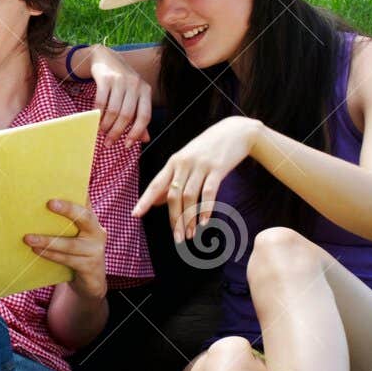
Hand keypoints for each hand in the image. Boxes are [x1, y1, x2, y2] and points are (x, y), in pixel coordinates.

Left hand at [25, 199, 106, 301]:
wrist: (91, 281)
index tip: (62, 184)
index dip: (77, 191)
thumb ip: (62, 222)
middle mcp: (98, 232)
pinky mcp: (90, 267)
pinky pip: (67, 259)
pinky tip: (36, 251)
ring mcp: (96, 250)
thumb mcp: (72, 235)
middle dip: (68, 209)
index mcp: (92, 220)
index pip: (85, 201)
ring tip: (28, 238)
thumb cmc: (76, 252)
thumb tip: (34, 206)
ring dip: (47, 241)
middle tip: (50, 203)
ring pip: (70, 244)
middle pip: (85, 217)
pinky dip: (50, 255)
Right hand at [83, 45, 151, 145]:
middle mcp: (135, 85)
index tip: (127, 145)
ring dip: (106, 125)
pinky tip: (95, 119)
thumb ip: (139, 116)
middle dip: (116, 132)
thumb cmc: (122, 82)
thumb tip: (145, 139)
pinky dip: (97, 113)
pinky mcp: (106, 78)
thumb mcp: (134, 96)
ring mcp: (120, 80)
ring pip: (113, 110)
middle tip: (108, 142)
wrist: (107, 58)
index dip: (136, 133)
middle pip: (127, 115)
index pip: (144, 116)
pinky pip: (101, 101)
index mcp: (146, 91)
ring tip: (101, 132)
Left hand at [133, 116, 261, 241]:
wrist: (236, 132)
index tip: (135, 215)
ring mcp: (200, 165)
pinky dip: (205, 209)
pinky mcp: (217, 168)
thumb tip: (156, 201)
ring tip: (189, 235)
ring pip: (189, 196)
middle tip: (176, 239)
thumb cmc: (208, 148)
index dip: (145, 200)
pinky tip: (203, 223)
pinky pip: (209, 192)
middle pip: (172, 195)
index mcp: (173, 162)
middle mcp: (184, 163)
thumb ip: (172, 179)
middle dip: (173, 219)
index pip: (155, 184)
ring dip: (188, 218)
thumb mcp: (187, 160)